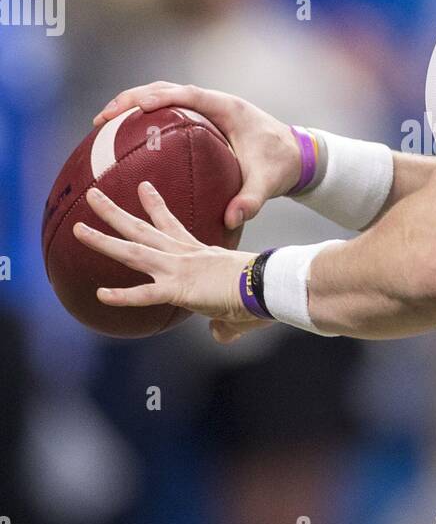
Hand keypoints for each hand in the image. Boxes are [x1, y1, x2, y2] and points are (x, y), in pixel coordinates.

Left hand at [74, 181, 259, 333]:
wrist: (270, 286)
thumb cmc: (262, 292)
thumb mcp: (238, 307)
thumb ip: (224, 324)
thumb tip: (219, 336)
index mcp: (198, 252)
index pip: (171, 224)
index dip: (154, 206)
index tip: (143, 187)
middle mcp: (183, 255)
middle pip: (142, 228)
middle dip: (114, 212)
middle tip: (93, 196)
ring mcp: (178, 269)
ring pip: (133, 251)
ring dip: (103, 240)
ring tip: (78, 228)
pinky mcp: (179, 289)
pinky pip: (145, 294)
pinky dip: (122, 296)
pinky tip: (100, 295)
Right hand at [92, 82, 301, 230]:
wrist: (297, 155)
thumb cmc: (281, 164)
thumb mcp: (267, 183)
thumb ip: (251, 200)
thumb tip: (232, 217)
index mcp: (228, 108)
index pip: (189, 95)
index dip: (161, 97)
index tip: (135, 106)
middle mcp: (215, 101)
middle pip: (166, 89)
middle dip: (132, 98)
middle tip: (104, 117)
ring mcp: (207, 107)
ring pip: (163, 95)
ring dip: (133, 103)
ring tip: (103, 122)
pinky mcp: (203, 117)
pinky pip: (169, 110)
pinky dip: (144, 116)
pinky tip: (124, 135)